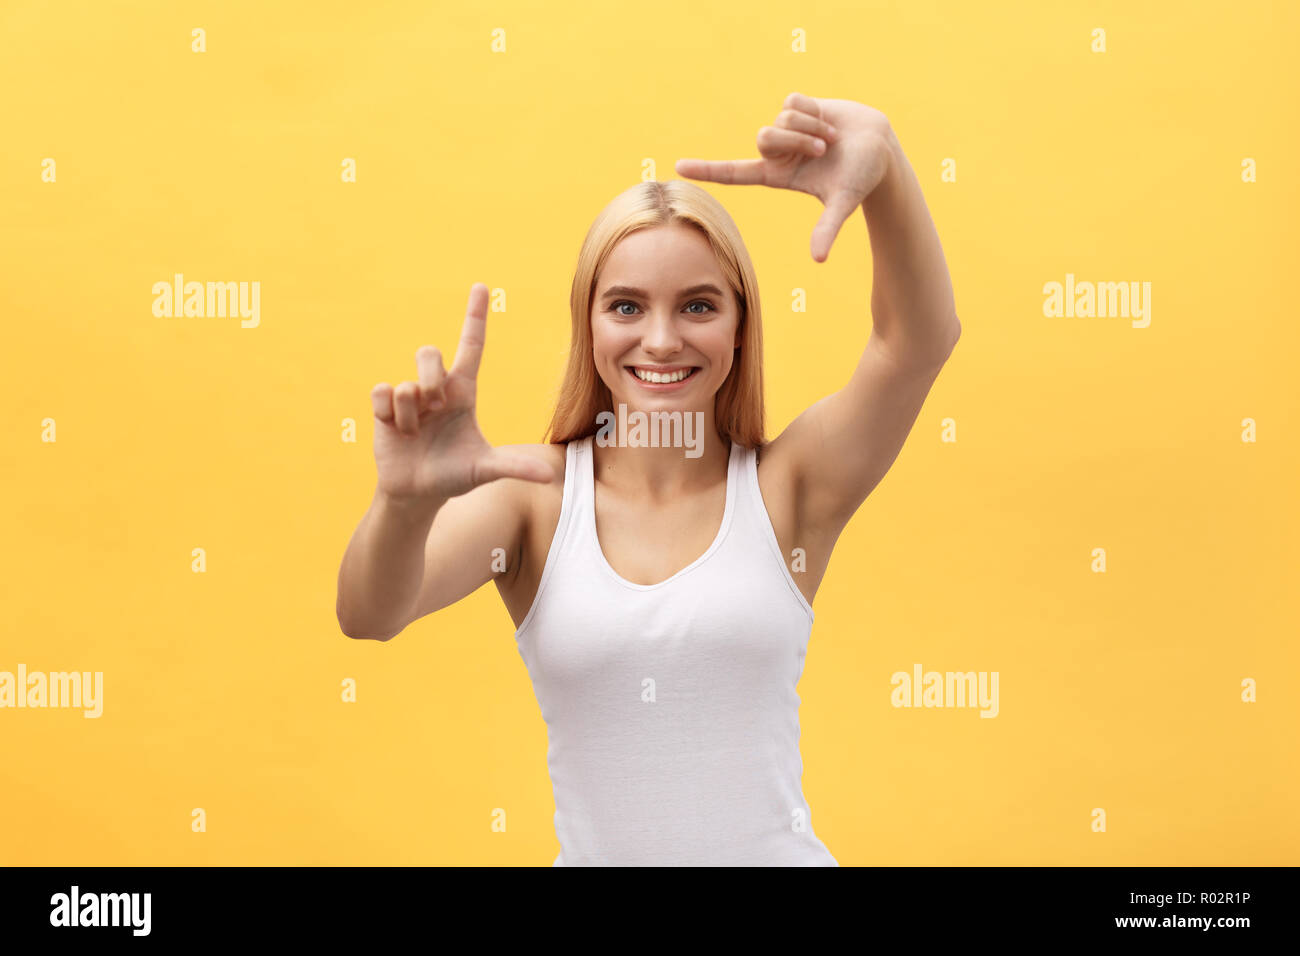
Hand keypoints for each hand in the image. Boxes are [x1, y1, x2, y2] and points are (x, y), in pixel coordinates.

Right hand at [370, 283, 551, 501]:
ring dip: (411, 414)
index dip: (475, 317)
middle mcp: (436, 388)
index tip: (481, 287)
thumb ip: (514, 468)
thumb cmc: (454, 475)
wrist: (417, 493)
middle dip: (431, 379)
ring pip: (406, 385)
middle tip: (436, 410)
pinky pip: (382, 392)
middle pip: (429, 353)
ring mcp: (409, 398)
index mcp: (463, 392)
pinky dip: (391, 415)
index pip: (471, 346)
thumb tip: (548, 475)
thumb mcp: (484, 470)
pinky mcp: (384, 408)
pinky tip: (398, 432)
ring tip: (415, 433)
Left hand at [675, 92, 895, 261]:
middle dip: (797, 141)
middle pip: (764, 137)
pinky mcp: (798, 108)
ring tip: (831, 139)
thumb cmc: (862, 177)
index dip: (708, 169)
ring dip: (811, 128)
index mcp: (778, 175)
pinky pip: (793, 102)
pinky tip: (828, 121)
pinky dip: (815, 112)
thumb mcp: (843, 202)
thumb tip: (818, 260)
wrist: (881, 148)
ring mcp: (786, 130)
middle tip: (824, 150)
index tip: (678, 166)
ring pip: (781, 119)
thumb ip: (828, 229)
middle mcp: (778, 153)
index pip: (734, 173)